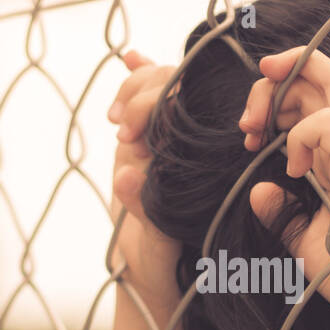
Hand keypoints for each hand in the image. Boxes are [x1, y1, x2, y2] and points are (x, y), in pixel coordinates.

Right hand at [108, 51, 182, 307]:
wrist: (154, 273)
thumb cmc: (168, 264)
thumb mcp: (161, 244)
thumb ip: (146, 210)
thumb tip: (126, 175)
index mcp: (212, 160)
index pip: (197, 105)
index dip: (162, 103)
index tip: (131, 133)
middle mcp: (198, 141)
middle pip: (178, 85)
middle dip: (145, 96)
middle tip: (123, 131)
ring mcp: (174, 135)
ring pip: (161, 84)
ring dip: (135, 89)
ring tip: (117, 118)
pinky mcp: (153, 136)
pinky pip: (150, 96)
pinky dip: (138, 77)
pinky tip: (130, 56)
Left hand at [239, 46, 329, 329]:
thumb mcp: (303, 240)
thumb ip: (283, 214)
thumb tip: (259, 191)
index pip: (319, 93)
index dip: (282, 91)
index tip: (249, 122)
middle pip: (325, 75)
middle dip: (278, 78)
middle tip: (246, 121)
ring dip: (285, 91)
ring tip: (255, 127)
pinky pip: (329, 123)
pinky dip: (301, 135)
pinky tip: (292, 169)